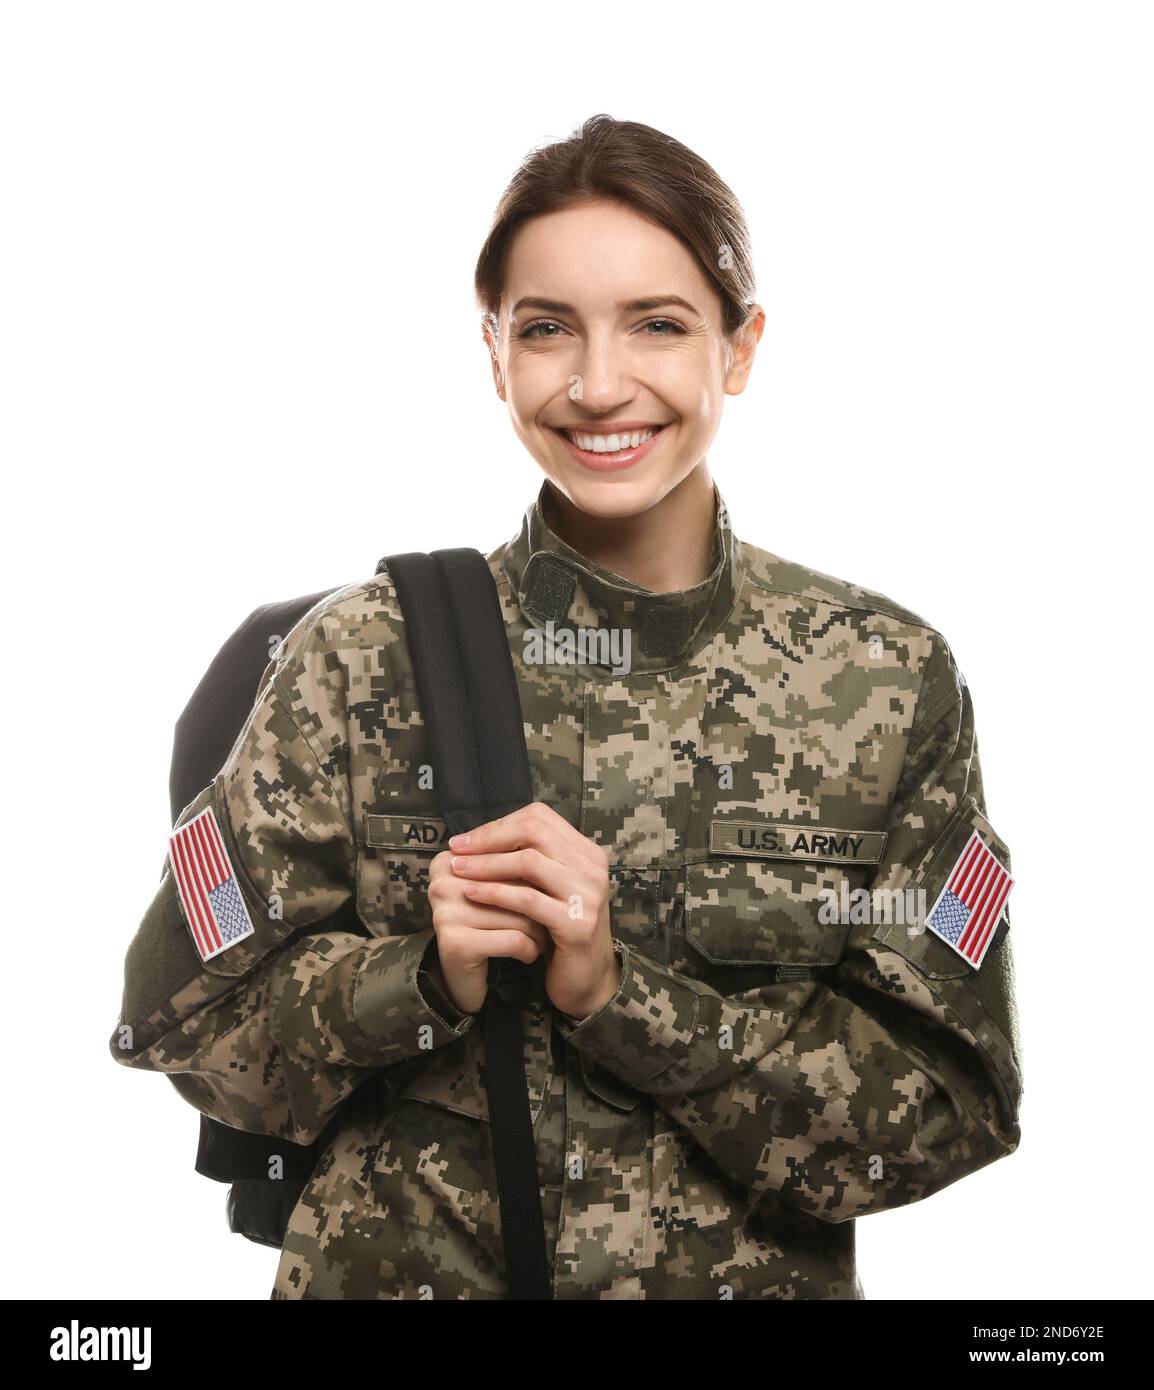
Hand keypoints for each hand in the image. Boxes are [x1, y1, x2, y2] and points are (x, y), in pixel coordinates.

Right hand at [427, 849, 548, 1014]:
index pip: (509, 857)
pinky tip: (530, 954)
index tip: (546, 891)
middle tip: (553, 916)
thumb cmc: (489, 925)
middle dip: (540, 904)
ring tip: (541, 937)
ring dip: (539, 930)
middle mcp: (441, 883)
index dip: (534, 877)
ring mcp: (445, 913)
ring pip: (519, 913)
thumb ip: (518, 864)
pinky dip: (530, 949)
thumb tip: (556, 847)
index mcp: (449, 861)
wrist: (464, 977)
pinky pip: (514, 939)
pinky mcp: (455, 943)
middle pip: (515, 884)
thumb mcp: (500, 890)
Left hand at [448, 802, 621, 1019]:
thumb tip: (479, 836)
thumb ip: (530, 860)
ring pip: (529, 863)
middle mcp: (593, 868)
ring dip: (487, 864)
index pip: (539, 818)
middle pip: (534, 832)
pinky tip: (472, 893)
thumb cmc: (559, 929)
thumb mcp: (550, 888)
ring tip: (458, 870)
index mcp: (587, 852)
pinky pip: (528, 900)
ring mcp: (588, 895)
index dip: (499, 825)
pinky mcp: (576, 924)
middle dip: (490, 838)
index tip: (468, 839)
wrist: (586, 976)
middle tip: (457, 849)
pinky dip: (495, 893)